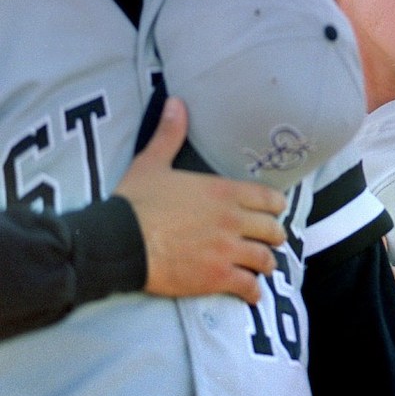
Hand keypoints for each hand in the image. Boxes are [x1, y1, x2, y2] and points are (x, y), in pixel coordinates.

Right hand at [116, 97, 285, 303]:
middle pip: (273, 231)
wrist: (117, 241)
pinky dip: (252, 292)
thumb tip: (176, 102)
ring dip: (265, 263)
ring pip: (266, 260)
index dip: (275, 208)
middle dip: (272, 237)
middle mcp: (233, 220)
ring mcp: (227, 250)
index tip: (272, 213)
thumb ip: (170, 134)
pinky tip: (250, 293)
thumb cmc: (134, 202)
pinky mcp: (217, 277)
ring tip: (260, 267)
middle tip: (267, 241)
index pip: (270, 199)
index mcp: (224, 192)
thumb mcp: (152, 163)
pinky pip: (248, 287)